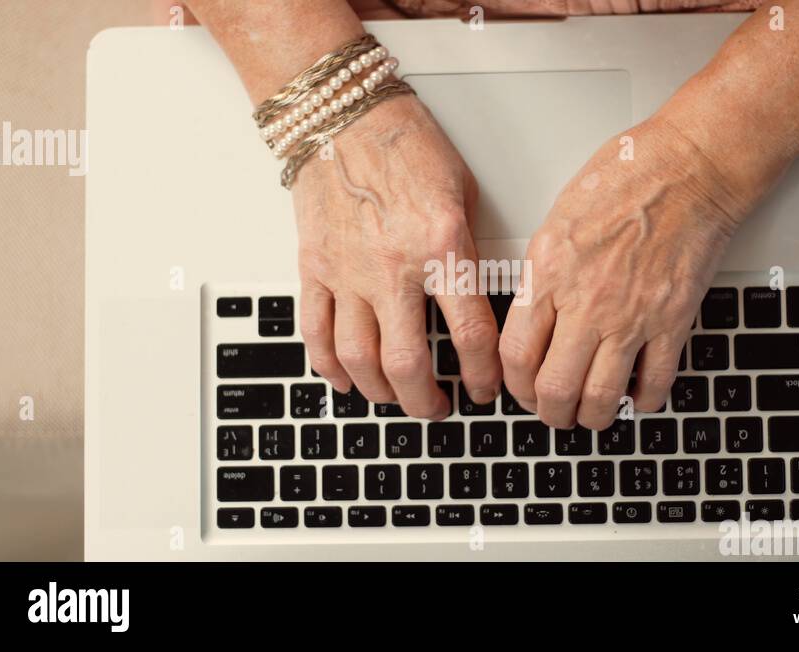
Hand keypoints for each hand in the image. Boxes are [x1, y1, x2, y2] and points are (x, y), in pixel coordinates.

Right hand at [293, 95, 501, 417]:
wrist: (345, 115)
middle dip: (426, 402)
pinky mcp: (314, 267)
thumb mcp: (462, 196)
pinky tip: (345, 380)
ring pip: (358, 360)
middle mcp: (393, 266)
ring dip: (380, 392)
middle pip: (407, 365)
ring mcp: (348, 271)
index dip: (482, 375)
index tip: (483, 388)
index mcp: (442, 246)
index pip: (470, 334)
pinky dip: (329, 366)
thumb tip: (477, 303)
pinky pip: (316, 332)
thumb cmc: (406, 144)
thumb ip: (468, 253)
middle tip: (437, 408)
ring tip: (396, 397)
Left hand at [499, 118, 759, 429]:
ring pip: (601, 397)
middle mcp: (586, 302)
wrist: (689, 167)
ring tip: (591, 413)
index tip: (520, 390)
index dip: (514, 386)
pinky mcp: (673, 321)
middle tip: (553, 412)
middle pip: (554, 388)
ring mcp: (631, 316)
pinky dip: (644, 400)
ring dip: (592, 417)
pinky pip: (656, 383)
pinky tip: (638, 395)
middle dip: (549, 412)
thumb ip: (541, 273)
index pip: (516, 355)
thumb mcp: (556, 220)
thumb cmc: (626, 178)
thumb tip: (531, 314)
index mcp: (548, 274)